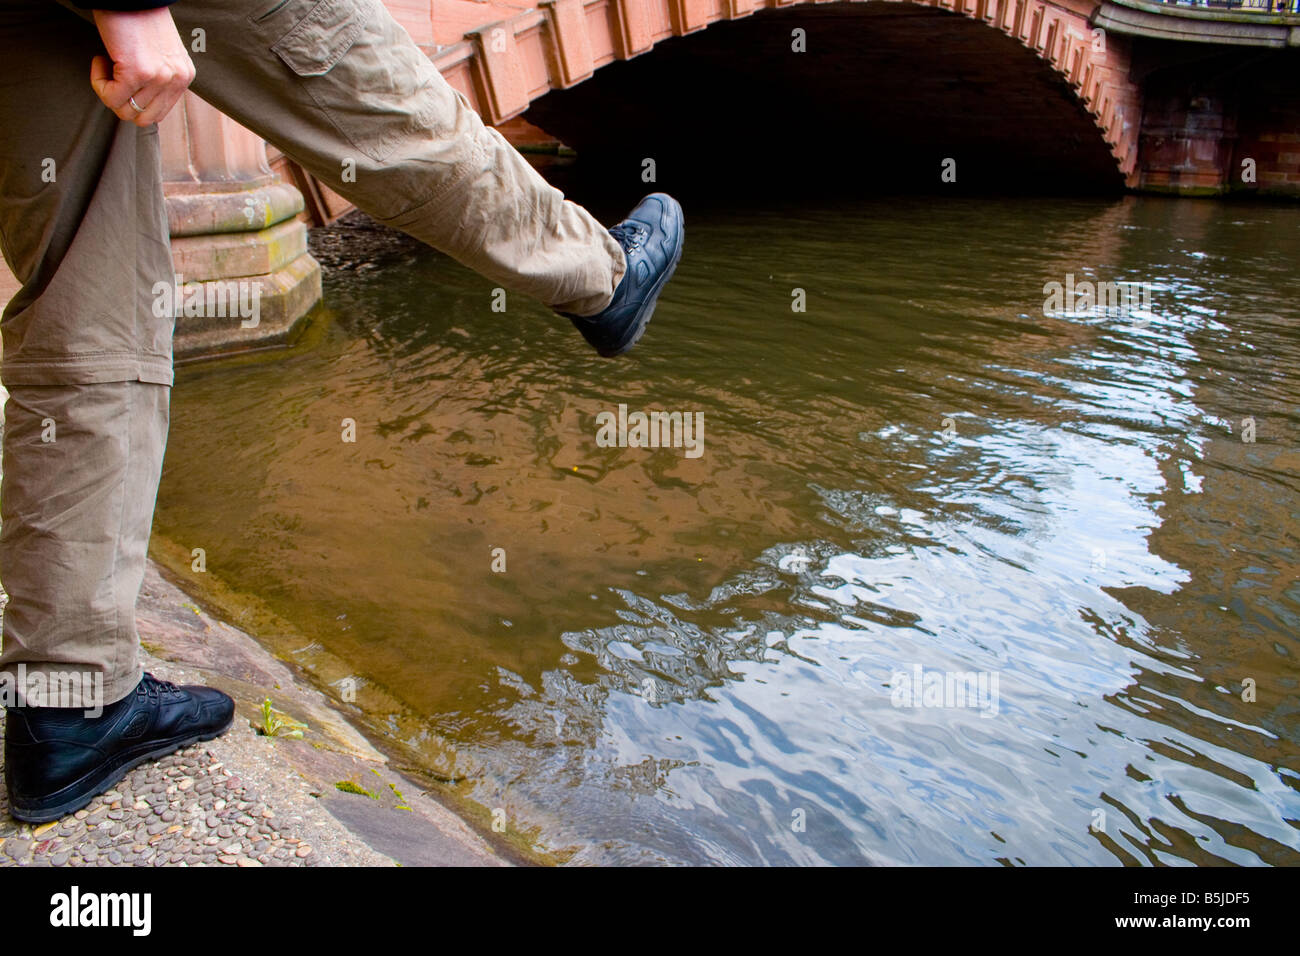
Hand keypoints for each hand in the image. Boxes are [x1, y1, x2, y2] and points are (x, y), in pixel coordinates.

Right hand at [90, 8, 195, 126]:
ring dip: (108, 89)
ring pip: (125, 110)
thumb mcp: (159, 53)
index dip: (134, 102)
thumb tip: (138, 101)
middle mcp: (176, 80)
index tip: (123, 79)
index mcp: (183, 76)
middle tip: (112, 77)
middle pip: (144, 118)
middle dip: (121, 102)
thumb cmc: (137, 17)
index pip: (159, 113)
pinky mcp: (138, 72)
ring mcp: (159, 78)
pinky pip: (111, 97)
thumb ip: (157, 77)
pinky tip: (100, 59)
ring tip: (107, 62)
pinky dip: (98, 81)